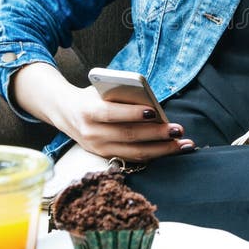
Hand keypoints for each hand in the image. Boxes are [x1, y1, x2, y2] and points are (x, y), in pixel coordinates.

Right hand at [57, 85, 195, 161]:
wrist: (66, 113)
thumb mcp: (101, 90)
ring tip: (182, 144)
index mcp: (88, 111)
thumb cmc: (92, 96)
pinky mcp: (106, 157)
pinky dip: (154, 155)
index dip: (131, 114)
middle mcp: (92, 133)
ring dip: (162, 150)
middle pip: (128, 136)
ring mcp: (99, 148)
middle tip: (178, 129)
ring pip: (134, 152)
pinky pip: (134, 158)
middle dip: (156, 133)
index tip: (153, 111)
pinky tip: (171, 150)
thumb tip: (151, 102)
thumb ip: (121, 95)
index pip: (111, 114)